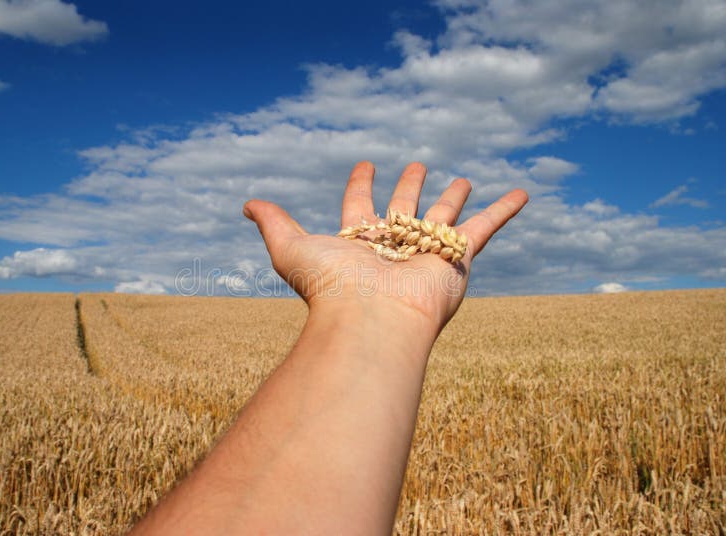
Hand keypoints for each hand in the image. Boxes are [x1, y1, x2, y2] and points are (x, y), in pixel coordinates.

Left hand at [243, 161, 527, 332]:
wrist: (371, 323)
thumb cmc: (330, 287)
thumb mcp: (291, 248)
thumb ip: (273, 222)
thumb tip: (246, 203)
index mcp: (358, 241)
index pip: (360, 204)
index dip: (360, 184)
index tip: (365, 164)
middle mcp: (392, 247)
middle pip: (404, 207)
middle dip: (409, 185)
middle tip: (417, 165)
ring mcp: (425, 254)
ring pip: (444, 216)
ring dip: (453, 197)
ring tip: (462, 178)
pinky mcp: (455, 260)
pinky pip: (485, 228)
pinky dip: (505, 210)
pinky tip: (523, 191)